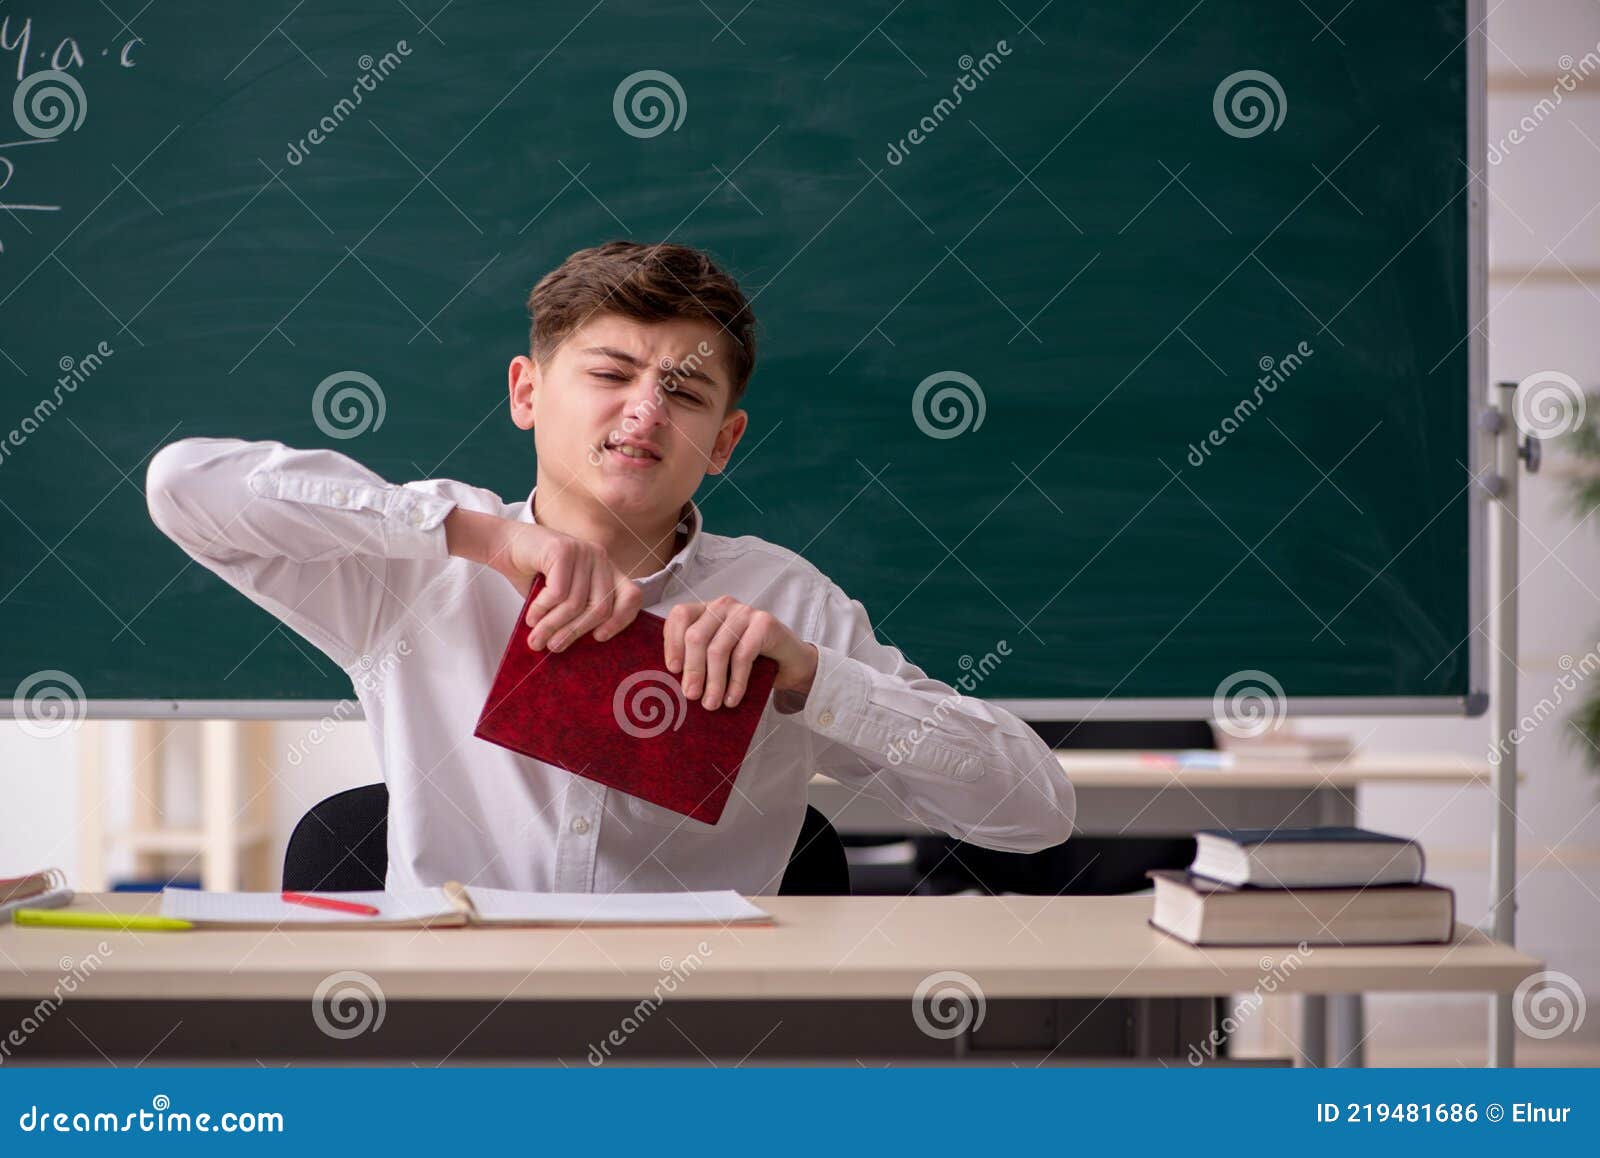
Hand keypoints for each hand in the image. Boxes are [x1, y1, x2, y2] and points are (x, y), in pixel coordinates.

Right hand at [446, 510, 641, 650]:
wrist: (503, 545)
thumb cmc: (534, 575)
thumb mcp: (562, 598)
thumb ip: (577, 614)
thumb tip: (581, 647)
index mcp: (606, 570)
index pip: (631, 596)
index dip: (621, 620)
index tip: (599, 637)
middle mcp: (600, 558)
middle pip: (601, 606)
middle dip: (575, 632)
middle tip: (554, 647)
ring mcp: (583, 551)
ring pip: (575, 603)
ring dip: (552, 626)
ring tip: (537, 639)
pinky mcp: (563, 549)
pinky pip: (558, 593)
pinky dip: (542, 610)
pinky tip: (531, 617)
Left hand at [662, 595, 818, 709]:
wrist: (789, 663)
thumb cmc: (748, 662)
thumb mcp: (717, 660)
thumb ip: (697, 662)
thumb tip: (671, 686)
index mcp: (705, 610)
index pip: (680, 616)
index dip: (672, 643)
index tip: (672, 670)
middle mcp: (723, 606)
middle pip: (696, 635)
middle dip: (692, 670)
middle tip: (691, 696)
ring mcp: (744, 611)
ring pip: (718, 649)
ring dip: (714, 682)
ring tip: (711, 704)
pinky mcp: (764, 623)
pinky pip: (743, 655)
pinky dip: (736, 682)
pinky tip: (732, 699)